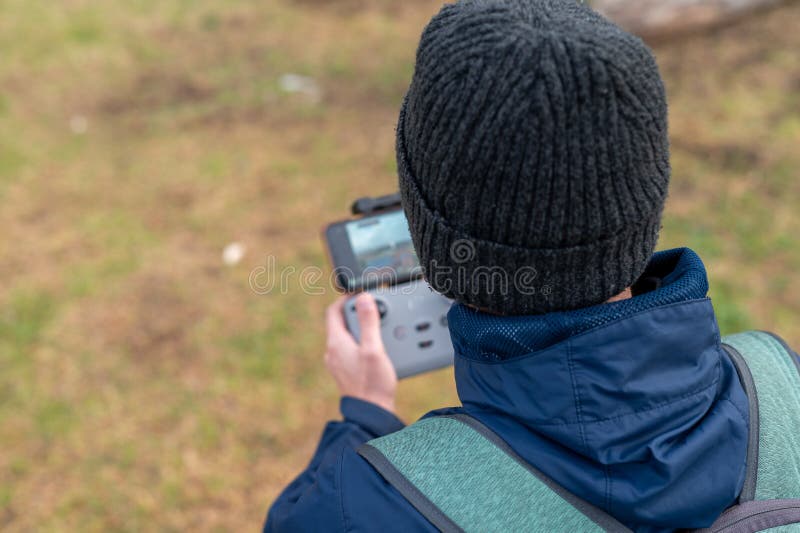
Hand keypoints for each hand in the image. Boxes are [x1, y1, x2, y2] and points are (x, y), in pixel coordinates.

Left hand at [324, 293, 397, 413]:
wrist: (370, 414)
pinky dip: (364, 343)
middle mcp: (333, 352)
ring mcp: (339, 363)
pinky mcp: (347, 371)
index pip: (333, 311)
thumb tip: (363, 298)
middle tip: (377, 311)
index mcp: (336, 343)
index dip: (347, 298)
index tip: (361, 293)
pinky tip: (379, 349)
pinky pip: (352, 349)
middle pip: (342, 322)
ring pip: (348, 336)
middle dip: (359, 314)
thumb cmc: (372, 384)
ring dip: (363, 328)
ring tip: (381, 329)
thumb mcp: (373, 348)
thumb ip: (368, 322)